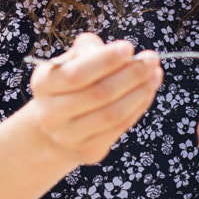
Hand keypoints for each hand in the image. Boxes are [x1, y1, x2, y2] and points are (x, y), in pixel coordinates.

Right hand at [24, 33, 162, 165]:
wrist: (57, 124)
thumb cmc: (71, 82)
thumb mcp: (71, 59)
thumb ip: (90, 48)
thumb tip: (125, 55)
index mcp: (43, 84)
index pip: (76, 74)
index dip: (105, 61)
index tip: (129, 47)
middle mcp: (50, 114)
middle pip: (98, 94)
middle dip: (131, 75)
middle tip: (152, 59)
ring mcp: (68, 137)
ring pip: (113, 114)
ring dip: (140, 92)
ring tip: (155, 74)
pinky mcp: (87, 151)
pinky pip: (119, 128)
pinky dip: (138, 107)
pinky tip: (148, 91)